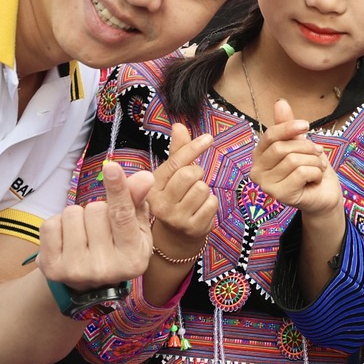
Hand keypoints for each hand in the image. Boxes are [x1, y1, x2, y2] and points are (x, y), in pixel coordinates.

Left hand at [39, 159, 154, 296]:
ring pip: (72, 214)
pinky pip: (51, 224)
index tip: (111, 167)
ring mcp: (77, 270)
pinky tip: (66, 240)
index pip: (122, 215)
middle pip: (95, 209)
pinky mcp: (52, 268)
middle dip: (97, 210)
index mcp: (133, 258)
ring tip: (83, 235)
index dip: (117, 189)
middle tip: (99, 230)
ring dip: (77, 217)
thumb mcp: (133, 228)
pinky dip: (57, 225)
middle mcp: (106, 269)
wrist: (87, 284)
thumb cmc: (116, 247)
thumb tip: (144, 177)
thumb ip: (136, 201)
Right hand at [147, 122, 218, 258]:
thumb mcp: (170, 176)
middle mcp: (160, 203)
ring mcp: (175, 218)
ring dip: (204, 190)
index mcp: (152, 186)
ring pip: (202, 188)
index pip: (175, 163)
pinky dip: (211, 203)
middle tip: (193, 182)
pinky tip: (200, 210)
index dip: (193, 148)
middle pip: (190, 174)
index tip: (209, 138)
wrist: (175, 237)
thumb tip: (179, 125)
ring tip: (194, 198)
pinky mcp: (192, 228)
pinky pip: (212, 203)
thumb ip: (177, 152)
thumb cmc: (174, 199)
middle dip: (197, 174)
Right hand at [250, 100, 342, 217]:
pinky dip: (315, 172)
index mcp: (259, 155)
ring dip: (314, 161)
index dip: (289, 127)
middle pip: (281, 148)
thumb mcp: (299, 143)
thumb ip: (287, 126)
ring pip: (293, 160)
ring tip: (317, 167)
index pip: (270, 135)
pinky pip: (301, 173)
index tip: (307, 125)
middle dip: (306, 147)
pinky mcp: (280, 195)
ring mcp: (266, 185)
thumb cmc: (310, 168)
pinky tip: (315, 179)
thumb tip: (280, 102)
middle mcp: (257, 171)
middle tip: (318, 153)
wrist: (324, 194)